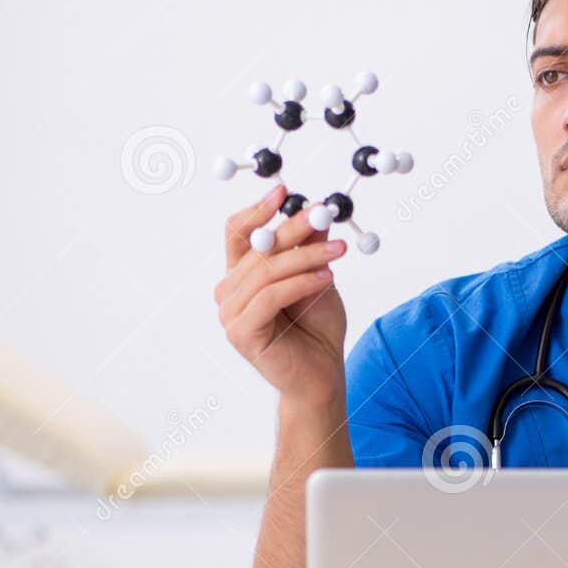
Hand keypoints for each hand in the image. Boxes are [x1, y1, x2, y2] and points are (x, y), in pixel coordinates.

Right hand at [215, 184, 348, 407]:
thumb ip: (310, 250)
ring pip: (266, 272)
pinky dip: (301, 282)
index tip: (284, 191)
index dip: (257, 211)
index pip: (238, 234)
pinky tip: (327, 277)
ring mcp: (230, 314)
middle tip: (323, 214)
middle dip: (294, 229)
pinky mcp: (241, 333)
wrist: (322, 375)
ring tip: (339, 249)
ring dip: (306, 256)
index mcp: (241, 276)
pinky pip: (271, 297)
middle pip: (257, 249)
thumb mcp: (318, 278)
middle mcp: (229, 292)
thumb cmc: (318, 329)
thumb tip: (316, 212)